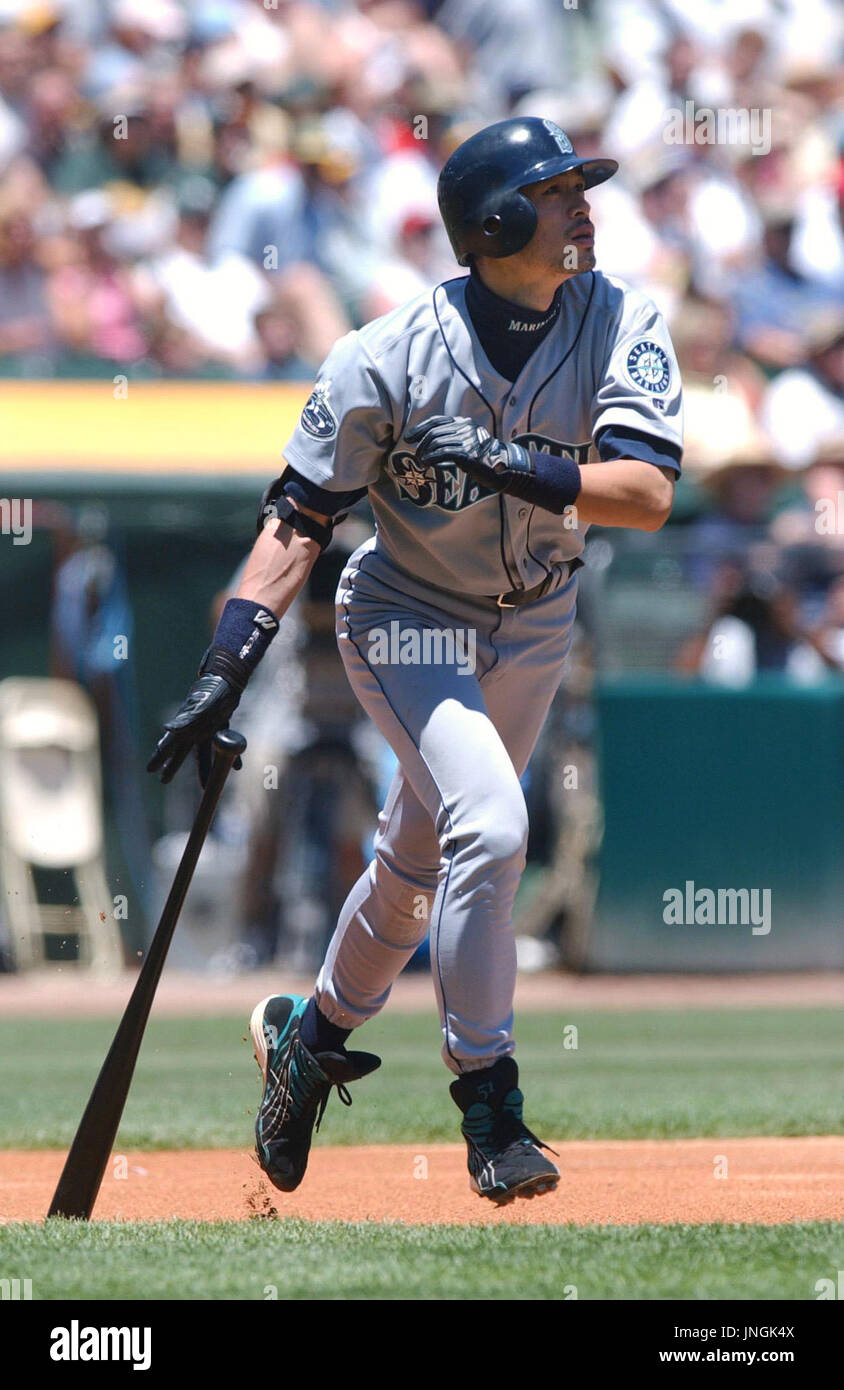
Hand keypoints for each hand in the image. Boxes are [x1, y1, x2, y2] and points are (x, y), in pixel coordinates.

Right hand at [147, 672, 241, 786]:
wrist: (228, 680)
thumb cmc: (213, 692)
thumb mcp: (199, 707)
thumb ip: (184, 719)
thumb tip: (166, 729)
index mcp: (185, 725)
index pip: (168, 745)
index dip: (159, 758)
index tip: (149, 769)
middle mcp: (194, 729)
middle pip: (181, 752)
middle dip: (172, 766)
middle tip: (163, 780)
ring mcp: (207, 729)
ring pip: (204, 754)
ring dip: (204, 770)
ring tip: (204, 786)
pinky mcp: (220, 726)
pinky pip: (224, 746)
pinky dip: (231, 758)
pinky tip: (236, 767)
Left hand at [405, 415, 530, 491]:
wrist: (503, 468)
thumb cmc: (482, 458)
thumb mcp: (466, 443)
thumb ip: (450, 439)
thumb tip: (425, 442)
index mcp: (464, 423)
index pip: (437, 421)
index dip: (420, 428)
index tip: (409, 437)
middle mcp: (465, 428)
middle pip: (434, 432)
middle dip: (421, 445)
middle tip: (417, 456)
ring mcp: (467, 440)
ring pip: (437, 443)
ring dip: (425, 454)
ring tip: (422, 463)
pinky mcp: (468, 454)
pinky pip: (443, 453)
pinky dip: (432, 458)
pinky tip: (427, 464)